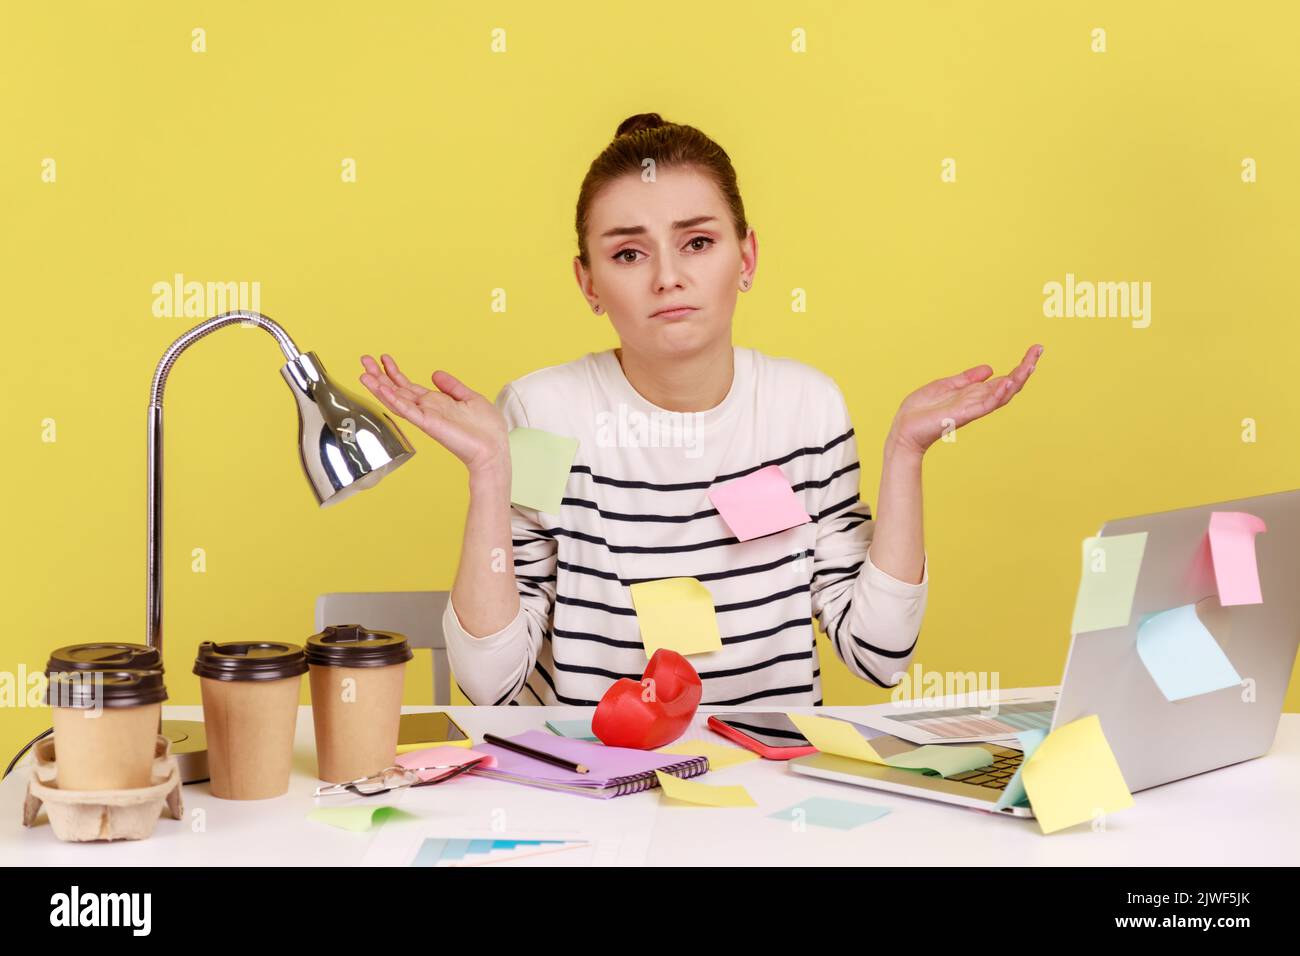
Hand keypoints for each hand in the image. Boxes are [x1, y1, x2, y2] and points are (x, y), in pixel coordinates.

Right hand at [359, 354, 508, 474]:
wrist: (494, 448)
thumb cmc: (486, 429)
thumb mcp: (470, 398)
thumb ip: (452, 386)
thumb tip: (436, 374)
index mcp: (436, 403)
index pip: (409, 386)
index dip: (395, 373)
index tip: (384, 359)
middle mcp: (427, 409)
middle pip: (397, 390)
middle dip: (380, 376)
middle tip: (365, 360)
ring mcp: (425, 416)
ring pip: (396, 399)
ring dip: (379, 387)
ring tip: (364, 373)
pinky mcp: (428, 423)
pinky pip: (407, 410)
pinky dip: (393, 399)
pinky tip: (381, 389)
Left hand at [888, 344, 1042, 457]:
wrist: (904, 429)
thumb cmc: (920, 411)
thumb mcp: (944, 386)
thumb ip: (966, 379)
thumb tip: (989, 369)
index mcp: (973, 394)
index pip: (1003, 380)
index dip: (1019, 366)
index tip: (1034, 350)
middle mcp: (976, 402)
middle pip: (1008, 386)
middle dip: (1024, 369)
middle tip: (1038, 350)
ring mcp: (971, 409)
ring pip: (1001, 395)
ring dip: (1017, 379)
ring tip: (1030, 364)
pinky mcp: (961, 415)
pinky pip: (984, 405)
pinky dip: (996, 394)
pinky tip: (1007, 382)